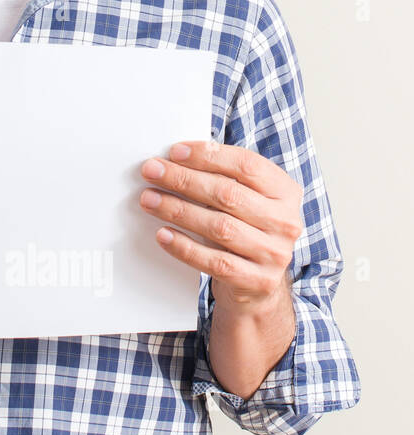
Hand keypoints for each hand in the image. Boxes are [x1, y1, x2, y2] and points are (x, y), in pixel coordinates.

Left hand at [138, 140, 303, 309]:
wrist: (260, 282)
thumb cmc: (244, 229)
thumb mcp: (246, 200)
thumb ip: (222, 178)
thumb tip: (174, 159)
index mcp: (285, 192)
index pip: (247, 165)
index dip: (209, 156)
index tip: (174, 152)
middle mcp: (285, 222)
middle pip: (228, 194)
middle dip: (183, 180)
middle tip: (151, 171)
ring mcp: (274, 253)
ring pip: (219, 227)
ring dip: (178, 210)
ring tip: (149, 199)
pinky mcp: (257, 280)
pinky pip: (215, 261)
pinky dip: (185, 247)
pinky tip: (163, 234)